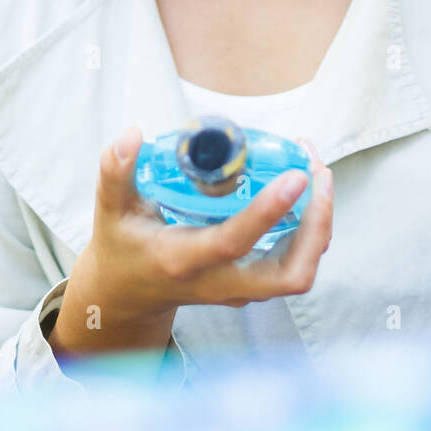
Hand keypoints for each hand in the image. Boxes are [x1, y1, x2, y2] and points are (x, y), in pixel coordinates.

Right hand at [50, 126, 333, 361]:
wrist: (126, 295)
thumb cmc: (122, 247)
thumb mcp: (110, 211)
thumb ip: (116, 172)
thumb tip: (132, 134)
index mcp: (183, 261)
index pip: (233, 242)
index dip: (268, 210)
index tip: (295, 175)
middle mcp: (218, 283)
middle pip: (289, 274)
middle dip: (316, 226)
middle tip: (318, 174)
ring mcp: (239, 290)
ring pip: (299, 273)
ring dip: (319, 226)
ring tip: (318, 175)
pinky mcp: (251, 287)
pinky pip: (293, 264)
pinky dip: (310, 231)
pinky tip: (307, 192)